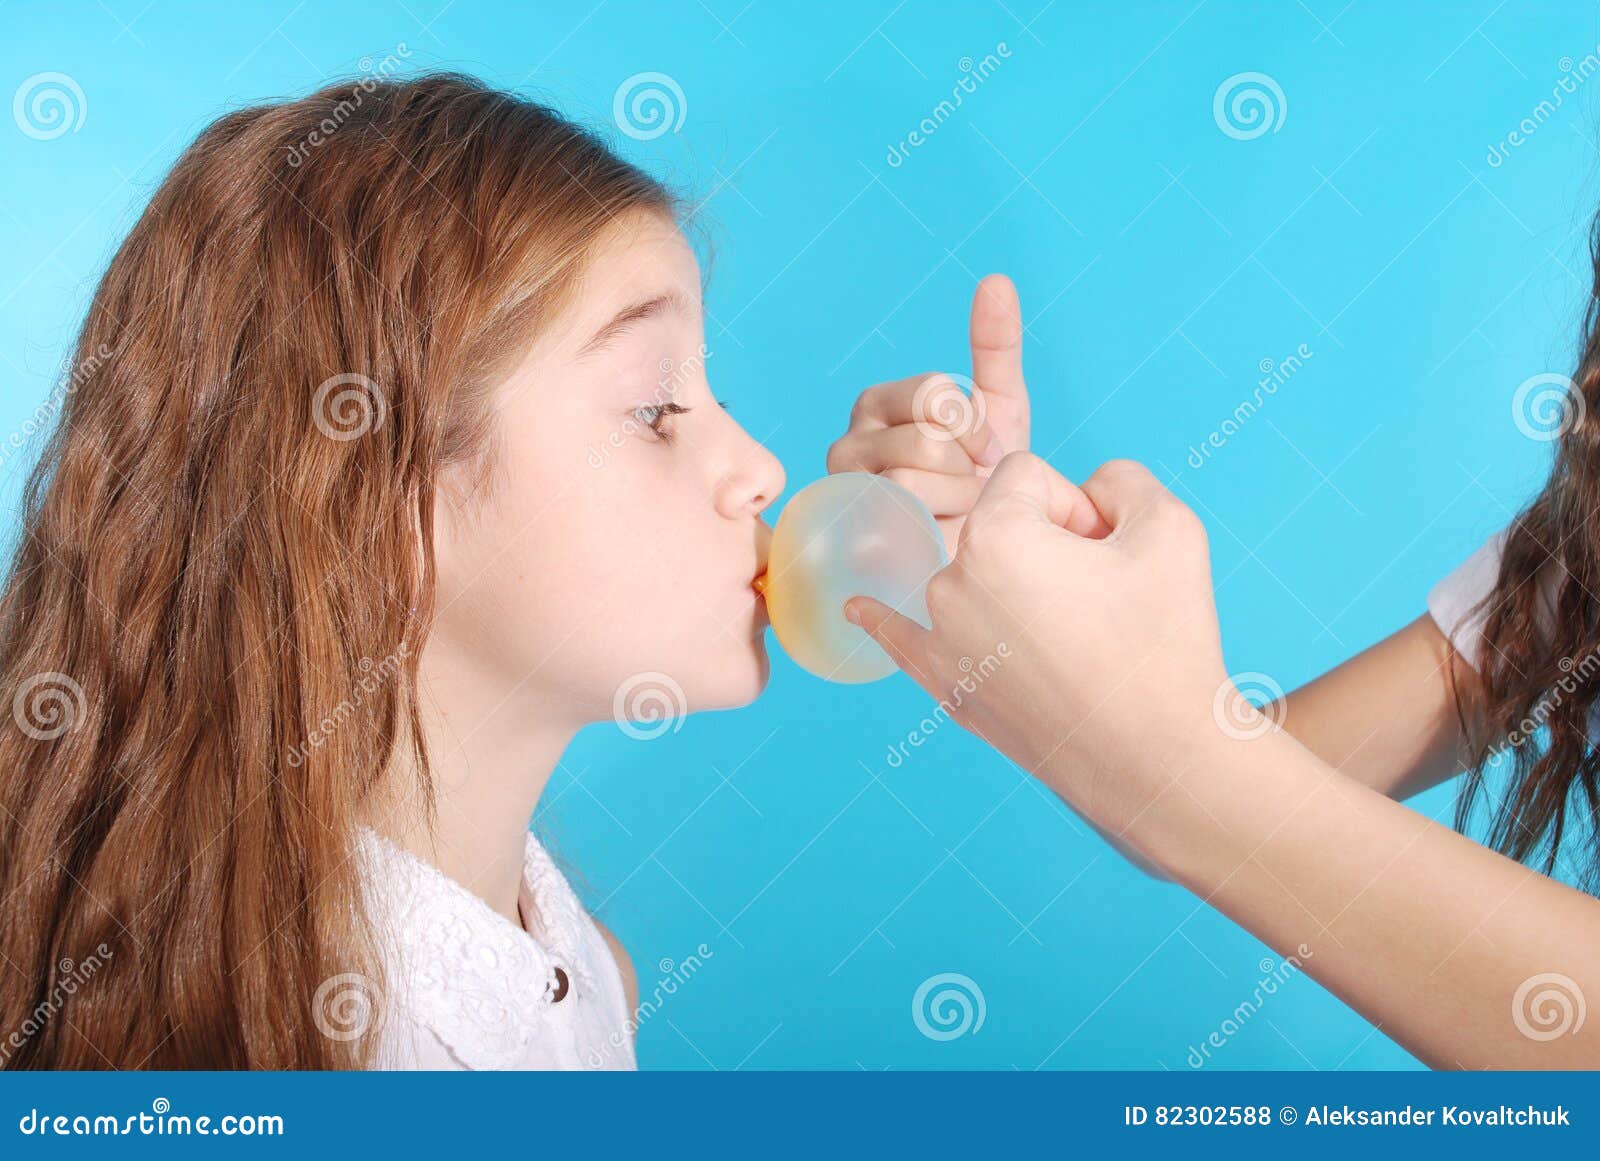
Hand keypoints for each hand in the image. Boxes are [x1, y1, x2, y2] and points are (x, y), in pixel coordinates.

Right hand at [826, 274, 1030, 556]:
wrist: (983, 544)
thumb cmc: (985, 475)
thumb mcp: (999, 405)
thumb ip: (994, 344)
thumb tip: (997, 280)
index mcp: (880, 401)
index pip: (935, 396)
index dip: (976, 426)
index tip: (986, 450)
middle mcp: (850, 442)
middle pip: (925, 443)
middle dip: (967, 469)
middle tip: (970, 485)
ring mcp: (844, 493)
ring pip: (911, 486)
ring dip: (955, 504)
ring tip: (956, 510)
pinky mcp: (849, 539)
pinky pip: (898, 528)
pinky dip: (935, 531)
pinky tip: (940, 532)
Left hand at [844, 454, 1229, 845]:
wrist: (1156, 759)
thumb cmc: (1165, 643)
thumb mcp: (1169, 527)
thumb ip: (1122, 479)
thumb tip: (1088, 490)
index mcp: (994, 536)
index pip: (1025, 476)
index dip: (1075, 505)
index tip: (1108, 551)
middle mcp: (950, 583)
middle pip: (996, 527)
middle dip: (1046, 545)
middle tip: (1100, 599)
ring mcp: (940, 640)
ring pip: (973, 576)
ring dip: (1013, 586)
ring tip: (1072, 637)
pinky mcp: (946, 686)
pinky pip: (901, 638)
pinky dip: (881, 620)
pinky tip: (854, 608)